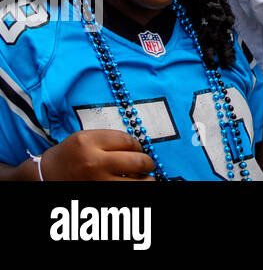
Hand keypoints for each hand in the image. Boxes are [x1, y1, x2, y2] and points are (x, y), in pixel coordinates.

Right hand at [39, 129, 156, 180]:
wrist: (45, 175)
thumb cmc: (69, 155)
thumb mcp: (86, 138)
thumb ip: (111, 139)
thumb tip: (139, 147)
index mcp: (89, 142)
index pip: (129, 141)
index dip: (138, 145)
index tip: (137, 149)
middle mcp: (93, 162)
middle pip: (137, 161)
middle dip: (147, 163)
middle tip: (147, 164)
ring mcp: (96, 181)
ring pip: (137, 182)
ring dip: (146, 180)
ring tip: (145, 177)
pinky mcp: (97, 194)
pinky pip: (125, 191)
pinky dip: (134, 188)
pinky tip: (133, 184)